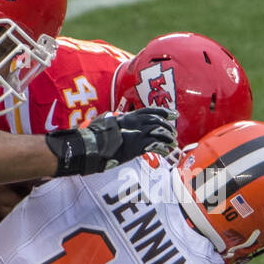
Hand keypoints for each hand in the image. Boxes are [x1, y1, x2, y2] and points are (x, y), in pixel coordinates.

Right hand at [46, 108, 177, 175]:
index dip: (164, 112)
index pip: (149, 111)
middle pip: (158, 121)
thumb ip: (113, 121)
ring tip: (172, 144)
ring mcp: (136, 134)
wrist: (89, 146)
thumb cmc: (92, 136)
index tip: (174, 114)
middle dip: (168, 126)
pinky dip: (164, 148)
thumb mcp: (103, 123)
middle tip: (174, 133)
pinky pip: (156, 146)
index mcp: (127, 117)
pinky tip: (167, 153)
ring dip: (168, 138)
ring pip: (160, 132)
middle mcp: (134, 124)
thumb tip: (114, 119)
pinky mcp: (137, 146)